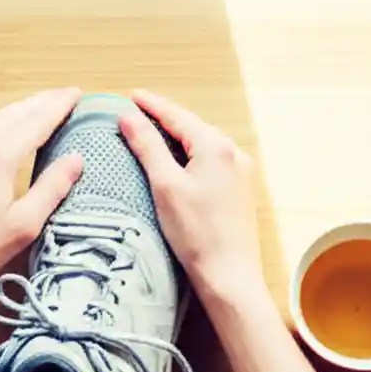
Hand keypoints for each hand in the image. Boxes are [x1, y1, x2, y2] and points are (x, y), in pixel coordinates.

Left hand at [0, 87, 83, 314]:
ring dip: (6, 114)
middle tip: (57, 97)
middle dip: (37, 103)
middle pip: (11, 113)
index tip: (75, 93)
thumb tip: (75, 159)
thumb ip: (52, 189)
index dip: (59, 104)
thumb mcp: (22, 225)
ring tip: (21, 116)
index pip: (38, 119)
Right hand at [118, 89, 263, 303]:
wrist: (229, 276)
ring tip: (153, 134)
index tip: (131, 95)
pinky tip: (178, 163)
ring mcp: (241, 172)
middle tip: (137, 113)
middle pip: (192, 127)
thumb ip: (147, 146)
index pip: (177, 115)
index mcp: (216, 147)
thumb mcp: (165, 185)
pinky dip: (190, 156)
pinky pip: (211, 162)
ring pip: (203, 145)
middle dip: (165, 119)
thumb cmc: (196, 234)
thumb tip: (129, 116)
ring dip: (178, 138)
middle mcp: (234, 153)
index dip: (152, 105)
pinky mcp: (240, 191)